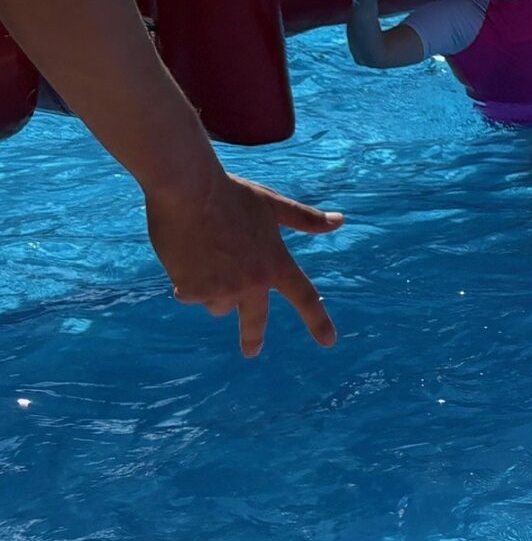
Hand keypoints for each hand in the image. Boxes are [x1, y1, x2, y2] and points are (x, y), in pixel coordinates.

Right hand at [143, 171, 341, 356]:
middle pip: (255, 319)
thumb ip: (305, 219)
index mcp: (277, 263)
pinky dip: (185, 281)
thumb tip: (340, 221)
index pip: (304, 297)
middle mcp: (253, 282)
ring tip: (203, 255)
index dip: (318, 321)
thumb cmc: (231, 193)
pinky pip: (188, 294)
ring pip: (216, 304)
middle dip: (252, 337)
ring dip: (209, 289)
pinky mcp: (193, 289)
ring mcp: (223, 288)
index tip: (328, 342)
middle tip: (252, 351)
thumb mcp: (272, 204)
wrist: (187, 188)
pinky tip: (183, 256)